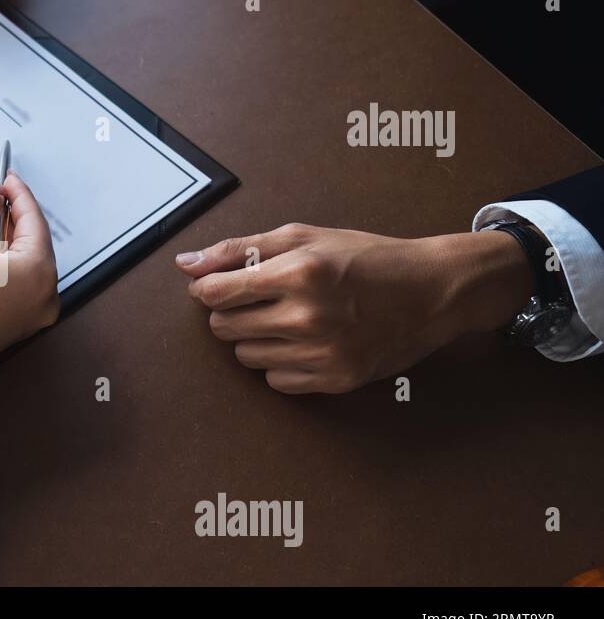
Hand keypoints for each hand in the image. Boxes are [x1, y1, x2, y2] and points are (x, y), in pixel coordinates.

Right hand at [0, 171, 58, 450]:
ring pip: (21, 263)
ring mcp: (32, 317)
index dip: (18, 194)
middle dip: (8, 217)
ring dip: (1, 240)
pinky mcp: (15, 328)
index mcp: (39, 272)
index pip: (34, 220)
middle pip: (31, 242)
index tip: (5, 177)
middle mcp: (46, 296)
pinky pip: (13, 284)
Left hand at [175, 223, 532, 393]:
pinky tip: (303, 342)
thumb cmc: (365, 257)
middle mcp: (309, 316)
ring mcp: (323, 353)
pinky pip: (275, 381)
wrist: (432, 291)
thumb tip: (185, 265)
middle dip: (231, 313)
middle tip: (259, 300)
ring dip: (254, 338)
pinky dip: (279, 363)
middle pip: (224, 328)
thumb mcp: (304, 237)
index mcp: (298, 273)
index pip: (216, 293)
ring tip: (285, 319)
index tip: (215, 286)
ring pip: (245, 357)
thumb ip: (239, 249)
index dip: (207, 289)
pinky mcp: (335, 380)